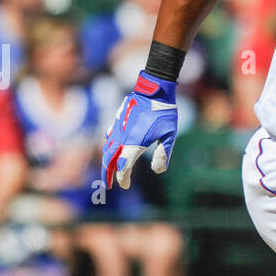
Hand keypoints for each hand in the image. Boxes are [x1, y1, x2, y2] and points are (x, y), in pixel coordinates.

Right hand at [101, 71, 177, 188]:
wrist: (154, 90)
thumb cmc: (164, 113)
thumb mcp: (169, 135)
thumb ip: (163, 154)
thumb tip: (158, 171)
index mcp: (134, 143)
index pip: (123, 166)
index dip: (123, 178)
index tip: (124, 185)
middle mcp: (123, 137)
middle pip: (109, 160)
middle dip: (107, 174)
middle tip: (107, 185)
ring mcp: (118, 128)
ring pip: (107, 149)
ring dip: (106, 162)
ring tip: (108, 171)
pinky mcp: (118, 121)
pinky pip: (109, 137)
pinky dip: (108, 148)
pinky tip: (111, 151)